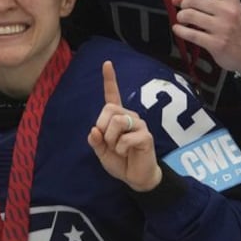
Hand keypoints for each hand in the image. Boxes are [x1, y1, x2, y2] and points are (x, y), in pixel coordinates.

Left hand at [87, 60, 161, 191]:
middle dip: (102, 127)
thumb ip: (95, 140)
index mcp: (118, 116)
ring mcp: (140, 124)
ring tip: (119, 149)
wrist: (135, 177)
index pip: (113, 94)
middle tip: (108, 142)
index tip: (107, 63)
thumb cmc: (119, 160)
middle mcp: (130, 116)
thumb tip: (94, 130)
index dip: (110, 79)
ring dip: (111, 140)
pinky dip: (120, 149)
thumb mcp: (101, 151)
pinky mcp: (146, 136)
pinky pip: (125, 139)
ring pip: (116, 122)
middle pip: (109, 109)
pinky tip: (128, 153)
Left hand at [173, 0, 240, 74]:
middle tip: (183, 8)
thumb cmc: (235, 26)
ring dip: (181, 17)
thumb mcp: (224, 9)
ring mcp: (222, 27)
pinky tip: (180, 30)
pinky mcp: (216, 43)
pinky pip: (189, 33)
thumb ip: (202, 2)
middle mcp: (227, 10)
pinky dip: (180, 31)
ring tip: (184, 21)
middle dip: (183, 3)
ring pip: (188, 15)